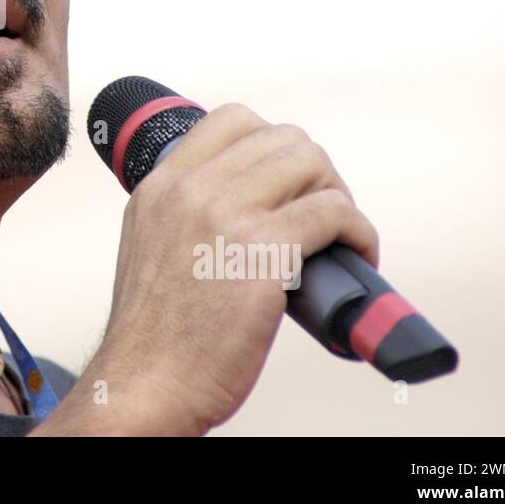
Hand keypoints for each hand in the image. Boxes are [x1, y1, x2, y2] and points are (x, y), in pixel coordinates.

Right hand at [32, 104, 378, 435]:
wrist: (145, 384)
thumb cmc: (155, 336)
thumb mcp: (149, 247)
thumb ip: (184, 216)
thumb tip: (243, 207)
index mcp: (160, 185)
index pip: (232, 119)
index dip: (273, 143)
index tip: (287, 182)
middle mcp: (189, 189)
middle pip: (282, 138)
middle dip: (315, 172)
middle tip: (322, 213)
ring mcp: (225, 216)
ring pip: (311, 163)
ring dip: (339, 195)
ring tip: (340, 234)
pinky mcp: (262, 252)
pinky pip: (333, 213)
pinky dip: (359, 232)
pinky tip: (357, 256)